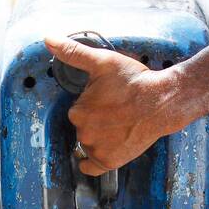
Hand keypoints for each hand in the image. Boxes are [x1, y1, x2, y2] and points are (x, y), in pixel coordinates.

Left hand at [44, 36, 186, 175]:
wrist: (161, 102)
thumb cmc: (134, 81)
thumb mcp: (102, 61)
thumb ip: (72, 53)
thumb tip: (48, 39)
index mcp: (77, 111)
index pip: (79, 110)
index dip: (92, 104)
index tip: (107, 100)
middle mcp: (83, 133)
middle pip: (84, 127)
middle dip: (95, 121)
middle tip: (115, 112)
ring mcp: (96, 149)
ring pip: (88, 145)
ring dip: (98, 138)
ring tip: (118, 126)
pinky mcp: (109, 162)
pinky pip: (89, 168)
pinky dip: (90, 163)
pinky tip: (99, 152)